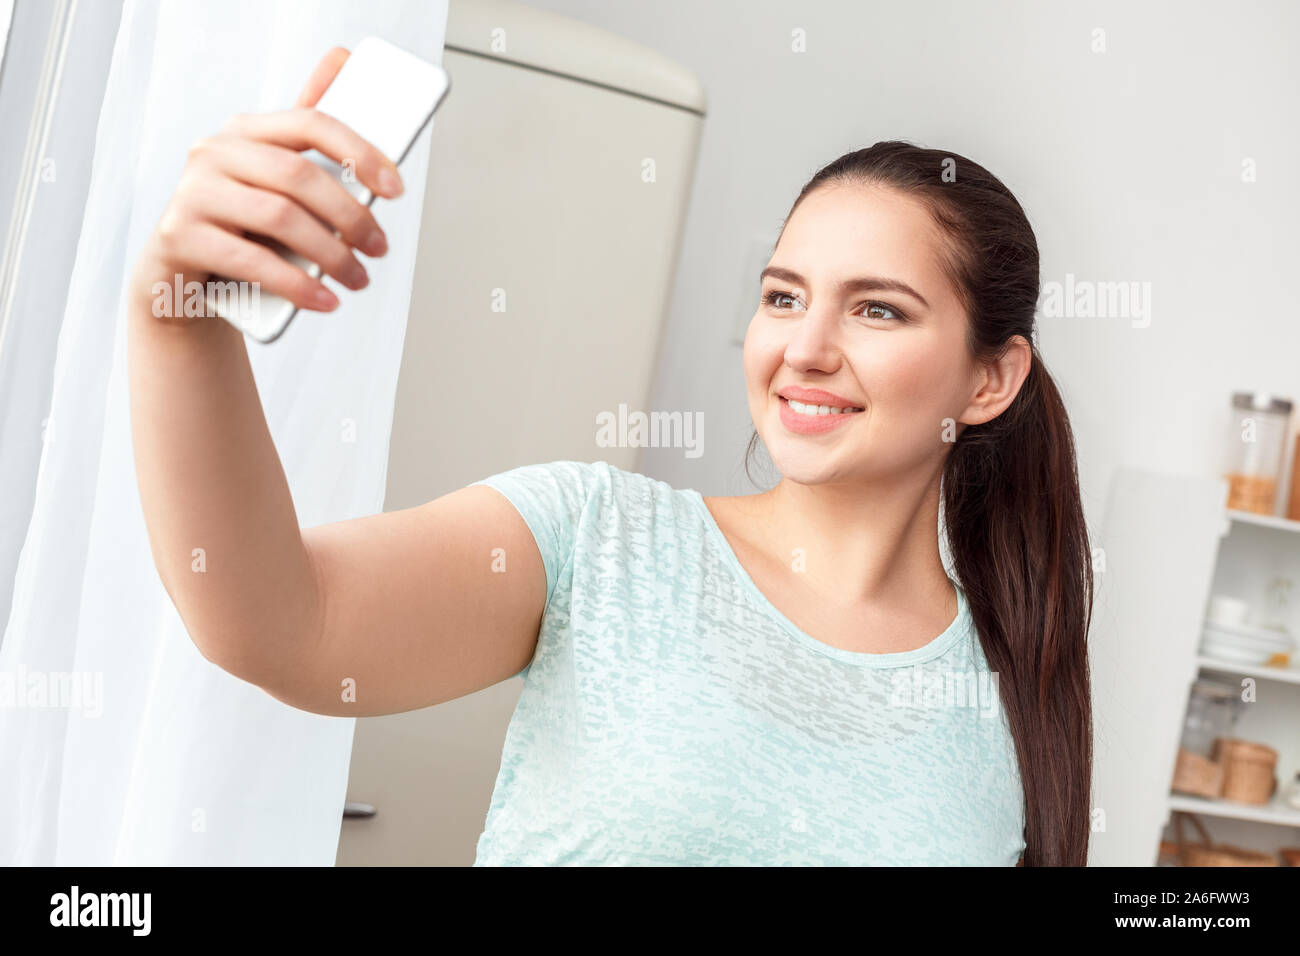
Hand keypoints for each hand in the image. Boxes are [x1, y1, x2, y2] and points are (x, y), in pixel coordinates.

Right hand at [130, 47, 404, 324]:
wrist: (184, 280)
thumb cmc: (243, 224)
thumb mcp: (276, 182)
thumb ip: (308, 135)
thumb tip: (344, 59)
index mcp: (245, 132)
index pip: (310, 123)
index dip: (359, 153)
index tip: (396, 189)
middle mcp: (214, 153)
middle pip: (299, 176)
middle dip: (351, 216)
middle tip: (379, 248)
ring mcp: (193, 193)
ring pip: (279, 218)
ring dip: (332, 254)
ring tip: (358, 278)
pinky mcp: (181, 236)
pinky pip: (251, 260)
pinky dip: (298, 285)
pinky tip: (325, 300)